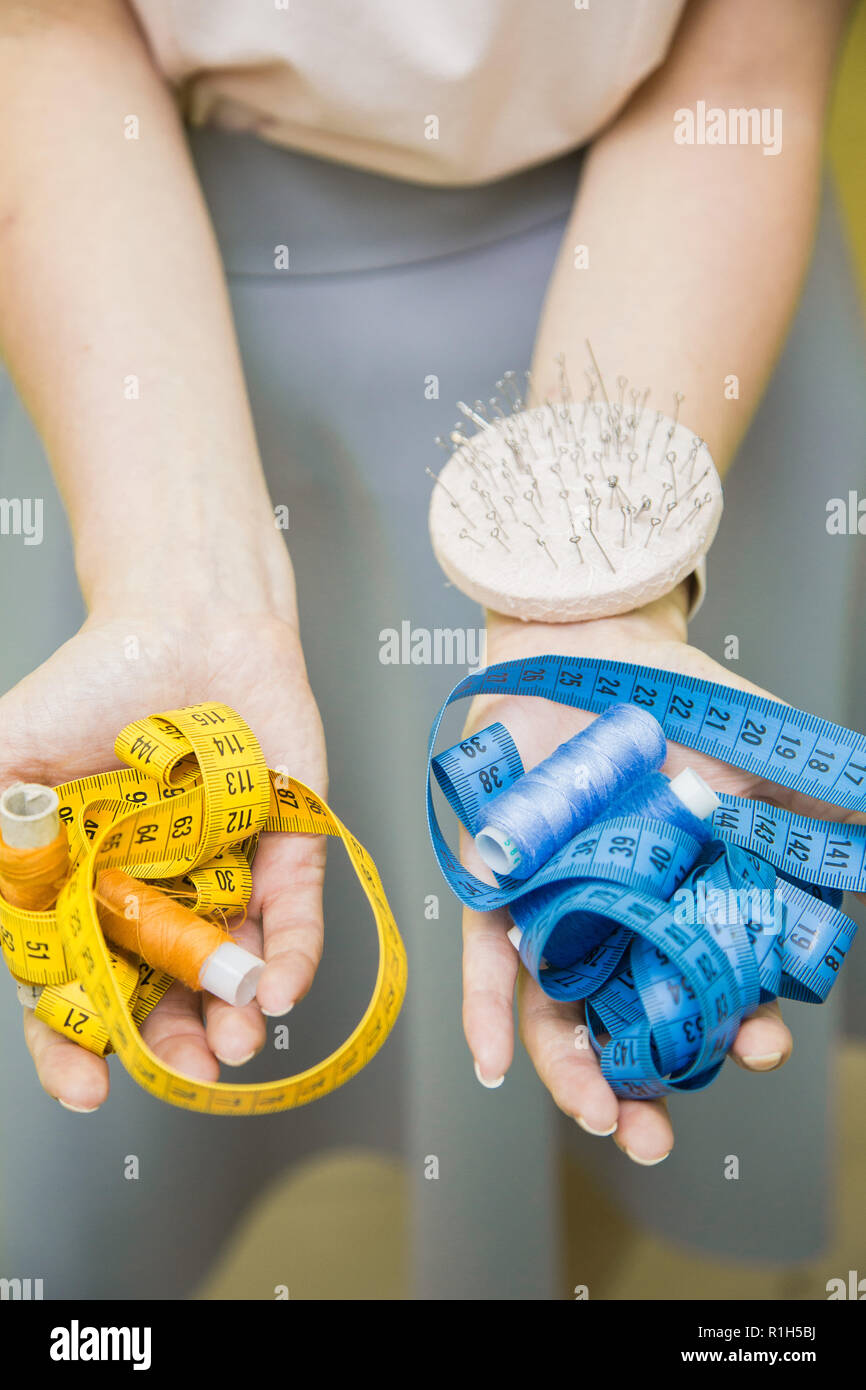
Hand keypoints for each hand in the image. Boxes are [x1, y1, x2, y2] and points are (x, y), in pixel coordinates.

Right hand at [0, 594, 326, 1112]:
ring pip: (230, 962)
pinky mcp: (288, 843)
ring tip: (238, 1041)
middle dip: (172, 1041)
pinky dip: (293, 951)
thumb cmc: (92, 680)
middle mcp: (154, 891)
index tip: (85, 1089)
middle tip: (189, 1074)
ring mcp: (223, 872)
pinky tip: (284, 987)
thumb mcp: (8, 757)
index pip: (74, 984)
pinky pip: (295, 910)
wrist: (184, 617)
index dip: (73, 1042)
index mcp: (83, 886)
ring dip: (235, 1010)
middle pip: (159, 990)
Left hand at [461, 583, 863, 1162]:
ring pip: (562, 1015)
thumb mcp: (773, 763)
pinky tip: (492, 1065)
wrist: (597, 646)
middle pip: (634, 1026)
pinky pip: (484, 958)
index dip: (736, 1033)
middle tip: (655, 1137)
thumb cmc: (686, 705)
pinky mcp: (499, 884)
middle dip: (649, 1090)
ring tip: (604, 1118)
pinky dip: (486, 1012)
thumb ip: (822, 822)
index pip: (712, 994)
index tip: (758, 1046)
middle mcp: (625, 921)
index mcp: (691, 907)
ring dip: (575, 1076)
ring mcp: (560, 909)